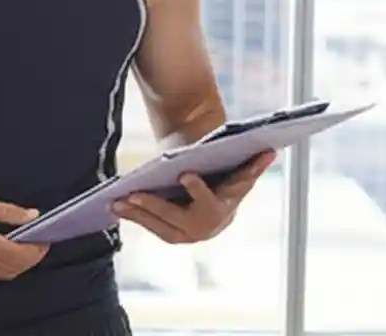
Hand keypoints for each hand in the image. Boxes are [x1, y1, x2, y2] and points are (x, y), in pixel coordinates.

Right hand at [0, 195, 49, 284]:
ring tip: (23, 251)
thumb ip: (9, 212)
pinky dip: (3, 270)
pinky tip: (4, 259)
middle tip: (38, 246)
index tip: (44, 241)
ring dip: (18, 266)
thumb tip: (34, 215)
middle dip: (31, 258)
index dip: (36, 251)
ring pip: (5, 275)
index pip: (19, 255)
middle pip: (15, 267)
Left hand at [111, 149, 276, 243]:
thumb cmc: (225, 182)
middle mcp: (204, 228)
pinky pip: (150, 227)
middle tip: (134, 193)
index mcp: (222, 209)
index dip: (198, 189)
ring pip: (159, 226)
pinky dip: (134, 217)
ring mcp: (185, 235)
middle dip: (154, 206)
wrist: (216, 204)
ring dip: (137, 214)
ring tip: (116, 201)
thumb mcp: (237, 173)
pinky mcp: (170, 235)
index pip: (209, 201)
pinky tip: (115, 206)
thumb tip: (271, 150)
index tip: (185, 174)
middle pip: (176, 218)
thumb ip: (252, 165)